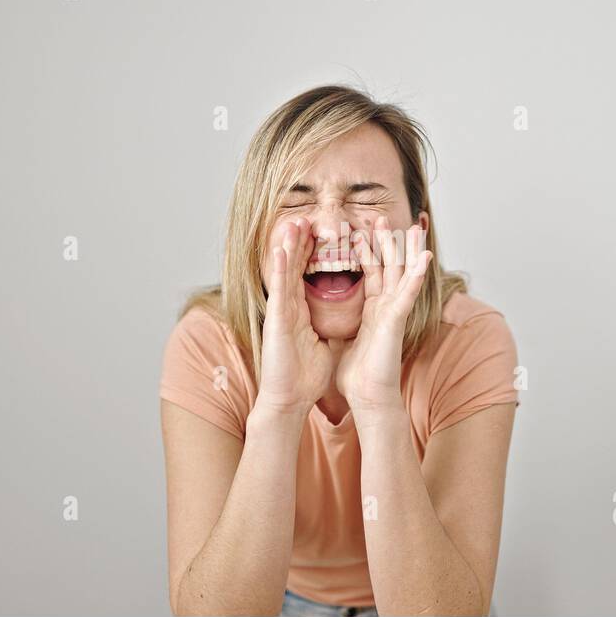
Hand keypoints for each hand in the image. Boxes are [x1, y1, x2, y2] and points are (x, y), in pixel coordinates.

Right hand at [255, 218, 334, 417]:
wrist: (290, 400)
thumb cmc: (304, 376)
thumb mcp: (323, 343)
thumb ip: (326, 327)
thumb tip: (337, 321)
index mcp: (301, 312)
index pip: (307, 276)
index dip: (312, 254)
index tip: (319, 232)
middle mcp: (290, 308)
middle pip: (296, 268)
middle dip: (300, 242)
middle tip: (303, 217)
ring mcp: (282, 312)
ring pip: (286, 272)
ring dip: (288, 246)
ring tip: (293, 222)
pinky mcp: (278, 321)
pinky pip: (281, 290)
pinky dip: (282, 268)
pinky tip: (283, 249)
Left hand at [333, 217, 431, 414]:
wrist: (367, 397)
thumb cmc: (357, 375)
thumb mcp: (344, 340)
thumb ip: (344, 324)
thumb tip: (330, 319)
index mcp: (373, 311)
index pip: (371, 274)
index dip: (367, 252)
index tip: (360, 231)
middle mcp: (386, 309)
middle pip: (389, 268)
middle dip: (386, 243)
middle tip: (382, 219)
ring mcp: (393, 313)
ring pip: (403, 275)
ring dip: (408, 251)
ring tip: (412, 228)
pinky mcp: (396, 321)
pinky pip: (408, 293)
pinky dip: (417, 275)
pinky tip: (426, 258)